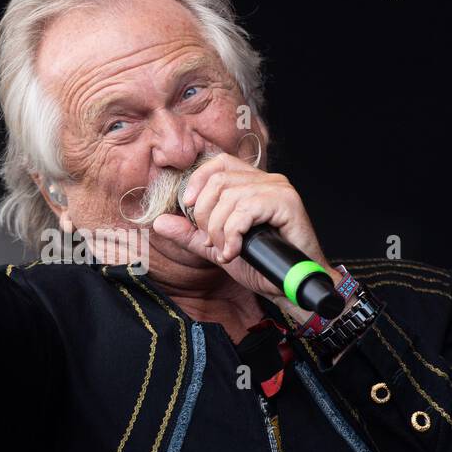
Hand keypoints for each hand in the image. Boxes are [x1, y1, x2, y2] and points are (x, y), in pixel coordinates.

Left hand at [151, 152, 339, 303]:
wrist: (292, 287)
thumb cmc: (262, 266)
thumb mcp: (218, 248)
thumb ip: (191, 234)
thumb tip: (158, 222)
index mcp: (252, 183)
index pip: (217, 164)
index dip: (197, 181)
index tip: (189, 208)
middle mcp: (266, 180)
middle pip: (217, 181)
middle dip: (205, 216)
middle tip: (213, 242)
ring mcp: (278, 188)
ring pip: (229, 197)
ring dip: (219, 230)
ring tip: (227, 250)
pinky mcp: (286, 202)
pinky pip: (246, 210)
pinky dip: (233, 234)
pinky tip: (235, 251)